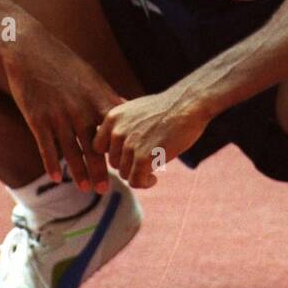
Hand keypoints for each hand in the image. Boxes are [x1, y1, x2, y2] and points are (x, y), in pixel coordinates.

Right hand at [3, 25, 124, 192]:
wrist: (29, 49)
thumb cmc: (63, 63)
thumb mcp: (91, 77)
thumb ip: (106, 97)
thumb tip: (127, 108)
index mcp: (96, 98)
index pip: (114, 131)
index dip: (120, 150)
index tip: (127, 165)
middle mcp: (80, 109)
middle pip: (93, 147)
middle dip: (101, 170)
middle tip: (106, 189)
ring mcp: (58, 115)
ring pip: (71, 152)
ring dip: (79, 173)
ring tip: (86, 189)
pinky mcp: (37, 118)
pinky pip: (46, 147)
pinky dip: (51, 164)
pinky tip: (56, 178)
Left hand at [93, 90, 209, 187]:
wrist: (188, 103)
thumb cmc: (167, 108)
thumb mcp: (136, 111)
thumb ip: (123, 127)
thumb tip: (117, 148)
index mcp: (112, 117)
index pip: (98, 146)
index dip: (114, 153)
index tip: (129, 155)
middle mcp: (117, 131)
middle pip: (113, 162)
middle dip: (129, 165)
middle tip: (146, 162)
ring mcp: (129, 145)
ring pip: (125, 173)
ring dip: (139, 174)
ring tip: (153, 168)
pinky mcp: (143, 158)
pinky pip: (136, 181)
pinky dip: (144, 183)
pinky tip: (154, 179)